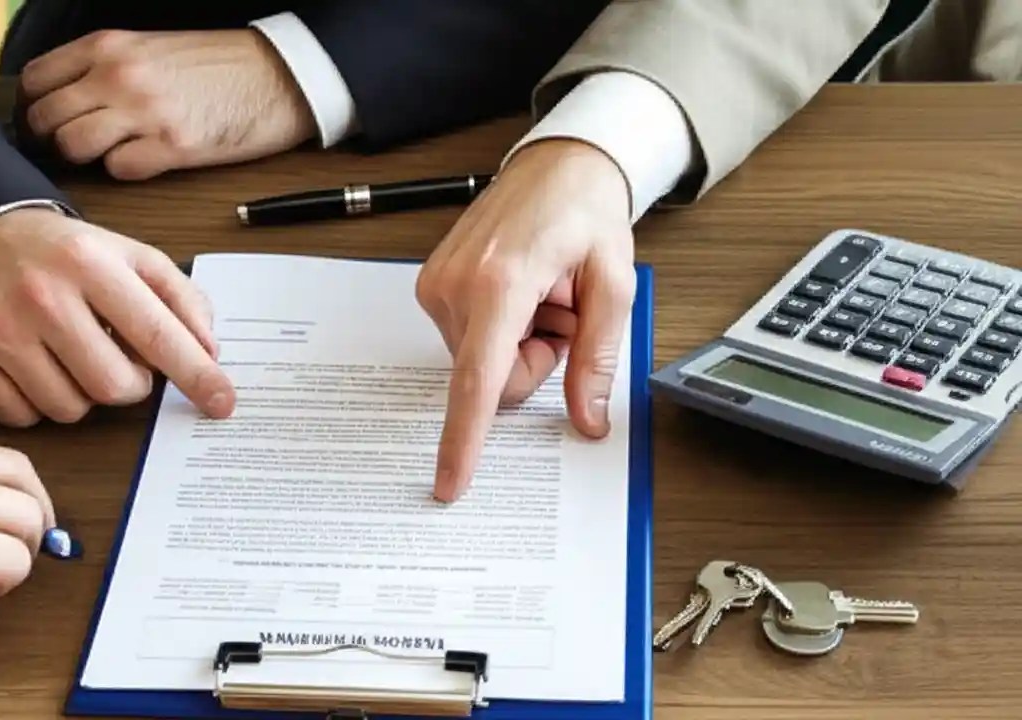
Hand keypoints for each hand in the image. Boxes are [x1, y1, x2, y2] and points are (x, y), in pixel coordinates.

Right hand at [0, 208, 234, 426]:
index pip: (157, 335)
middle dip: (132, 384)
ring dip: (85, 395)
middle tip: (122, 359)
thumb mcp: (133, 256)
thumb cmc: (69, 254)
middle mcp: (43, 297)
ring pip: (71, 409)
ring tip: (76, 357)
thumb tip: (209, 353)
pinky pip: (26, 417)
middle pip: (114, 387)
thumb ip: (181, 299)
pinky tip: (41, 368)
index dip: (196, 375)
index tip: (222, 403)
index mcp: (91, 264)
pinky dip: (42, 404)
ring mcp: (0, 330)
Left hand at [19, 29, 315, 179]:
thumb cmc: (219, 65)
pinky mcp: (172, 147)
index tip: (43, 123)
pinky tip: (144, 160)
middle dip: (52, 140)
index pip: (36, 81)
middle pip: (45, 119)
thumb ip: (103, 68)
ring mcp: (143, 112)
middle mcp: (118, 75)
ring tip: (109, 155)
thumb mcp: (148, 48)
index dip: (32, 109)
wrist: (276, 76)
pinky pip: (118, 169)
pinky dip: (125, 170)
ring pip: (74, 146)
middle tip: (71, 149)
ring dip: (86, 159)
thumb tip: (65, 98)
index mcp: (109, 46)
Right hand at [415, 140, 636, 502]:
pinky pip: (470, 341)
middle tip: (561, 316)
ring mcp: (439, 284)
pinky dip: (503, 329)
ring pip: (480, 364)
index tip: (450, 481)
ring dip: (519, 344)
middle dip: (533, 364)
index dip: (464, 438)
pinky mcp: (433, 285)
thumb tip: (587, 420)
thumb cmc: (585, 212)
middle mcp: (457, 285)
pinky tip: (523, 293)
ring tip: (543, 295)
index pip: (479, 379)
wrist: (558, 165)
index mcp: (500, 283)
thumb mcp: (613, 287)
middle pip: (491, 381)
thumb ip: (596, 360)